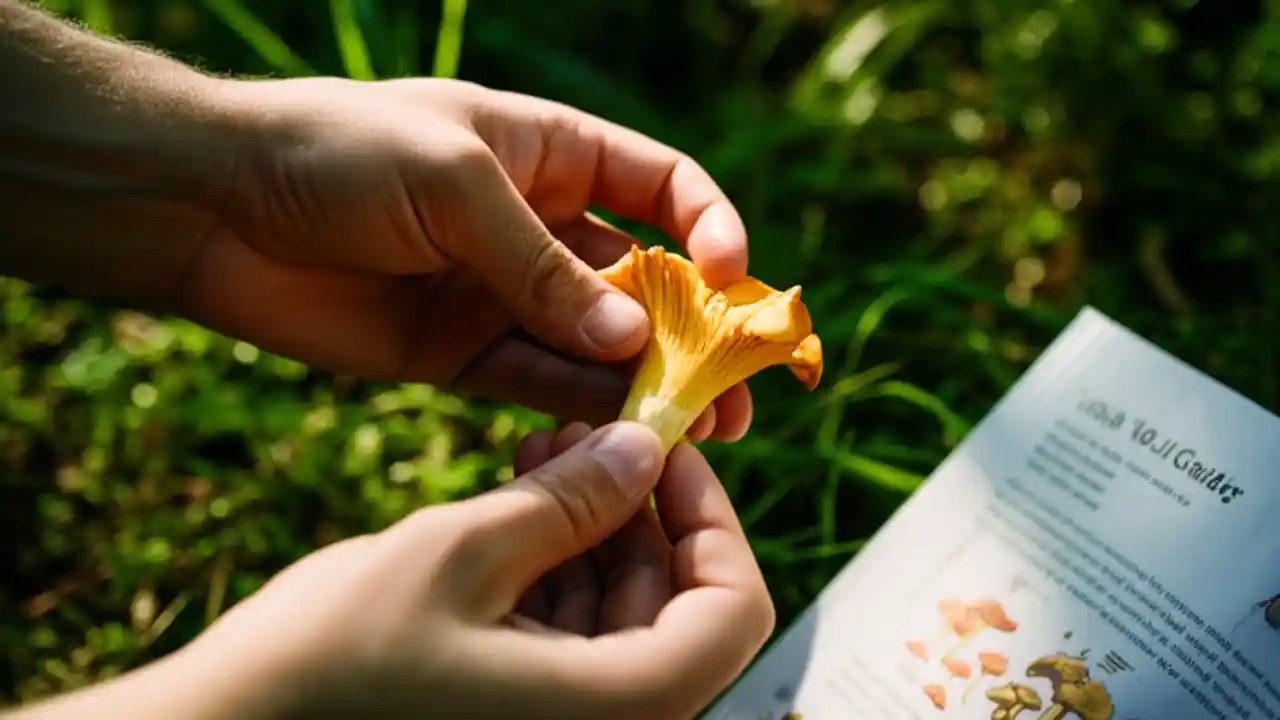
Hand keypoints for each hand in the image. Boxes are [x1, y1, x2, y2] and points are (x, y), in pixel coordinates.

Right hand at [64, 423, 769, 718]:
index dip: (712, 514)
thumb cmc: (324, 668)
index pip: (735, 607)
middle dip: (639, 509)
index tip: (663, 445)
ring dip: (590, 531)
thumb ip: (568, 502)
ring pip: (618, 619)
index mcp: (620, 712)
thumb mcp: (456, 556)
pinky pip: (564, 642)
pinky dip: (550, 571)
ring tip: (541, 451)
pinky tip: (511, 504)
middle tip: (591, 433)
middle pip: (676, 608)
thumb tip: (643, 449)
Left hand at [183, 77, 752, 437]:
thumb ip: (544, 266)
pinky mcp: (461, 355)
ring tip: (694, 430)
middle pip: (645, 280)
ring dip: (646, 385)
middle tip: (735, 394)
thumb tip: (632, 338)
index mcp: (549, 153)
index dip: (710, 228)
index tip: (732, 278)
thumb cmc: (334, 154)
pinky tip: (616, 436)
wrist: (212, 208)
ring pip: (598, 344)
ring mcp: (502, 294)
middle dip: (695, 333)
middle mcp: (538, 225)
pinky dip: (578, 410)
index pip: (663, 187)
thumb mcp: (455, 186)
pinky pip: (538, 384)